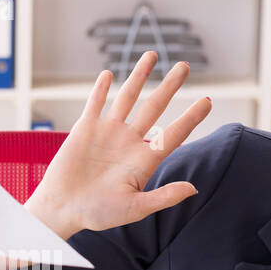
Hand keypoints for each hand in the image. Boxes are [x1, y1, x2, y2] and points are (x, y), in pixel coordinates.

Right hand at [24, 50, 211, 238]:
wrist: (62, 209)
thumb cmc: (97, 214)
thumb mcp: (135, 208)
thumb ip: (163, 197)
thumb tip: (194, 188)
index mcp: (144, 160)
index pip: (174, 133)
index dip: (191, 117)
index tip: (208, 101)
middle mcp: (129, 142)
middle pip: (154, 107)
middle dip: (170, 86)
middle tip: (185, 66)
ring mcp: (107, 133)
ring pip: (128, 98)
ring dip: (139, 76)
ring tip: (153, 55)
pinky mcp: (85, 129)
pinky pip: (96, 103)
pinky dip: (102, 88)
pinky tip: (109, 74)